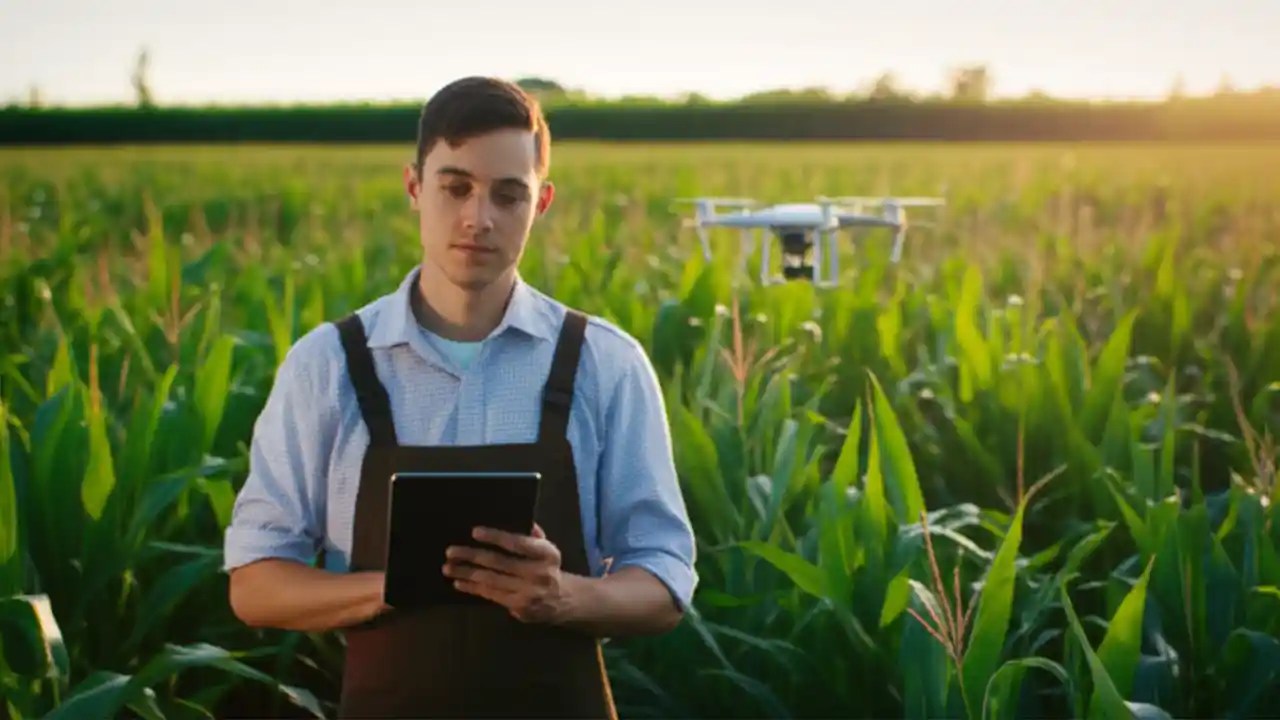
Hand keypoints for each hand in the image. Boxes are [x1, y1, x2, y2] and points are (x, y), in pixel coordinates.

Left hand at [442, 523, 570, 623]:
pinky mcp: (518, 607)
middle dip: (472, 556)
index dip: (496, 537)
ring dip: (466, 573)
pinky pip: (491, 595)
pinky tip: (459, 582)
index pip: (518, 543)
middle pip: (499, 562)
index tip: (474, 532)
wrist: (563, 601)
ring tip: (448, 568)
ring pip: (491, 580)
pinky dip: (473, 588)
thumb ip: (532, 536)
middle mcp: (538, 573)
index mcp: (546, 554)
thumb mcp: (547, 549)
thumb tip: (521, 519)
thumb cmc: (547, 568)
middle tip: (450, 551)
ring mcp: (528, 592)